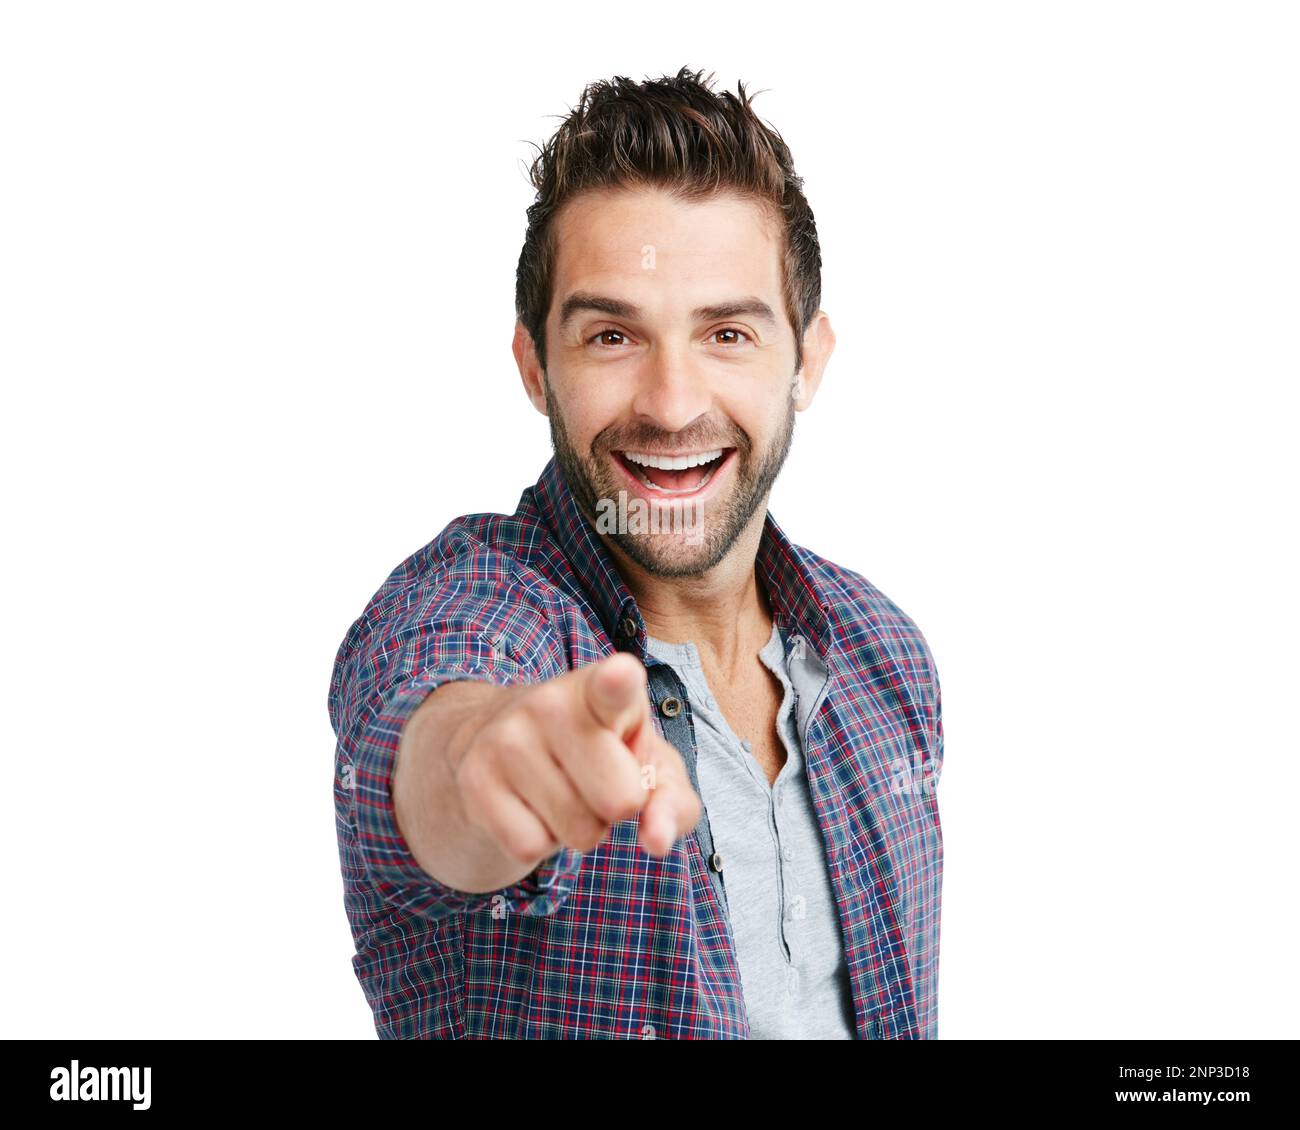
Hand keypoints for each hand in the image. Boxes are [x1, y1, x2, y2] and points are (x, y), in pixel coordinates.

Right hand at [449, 653, 701, 865]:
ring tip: (561, 790)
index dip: (618, 683)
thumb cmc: (598, 754)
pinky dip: (538, 842)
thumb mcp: (646, 768)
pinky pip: (530, 847)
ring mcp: (507, 739)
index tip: (620, 675)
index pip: (614, 685)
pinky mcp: (473, 778)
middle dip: (617, 810)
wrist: (499, 742)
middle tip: (595, 781)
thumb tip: (656, 841)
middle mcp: (551, 702)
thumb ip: (673, 803)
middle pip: (620, 801)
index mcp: (603, 687)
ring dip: (578, 828)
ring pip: (578, 831)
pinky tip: (528, 806)